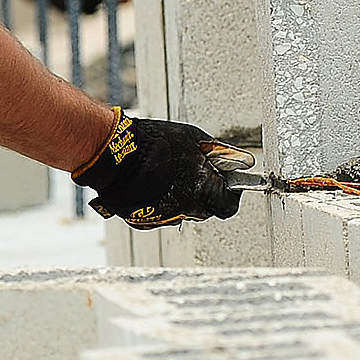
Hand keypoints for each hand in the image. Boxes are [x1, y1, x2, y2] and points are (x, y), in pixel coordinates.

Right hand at [74, 108, 257, 228]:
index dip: (230, 194)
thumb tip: (245, 162)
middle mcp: (187, 210)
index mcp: (204, 191)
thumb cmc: (156, 142)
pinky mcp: (143, 221)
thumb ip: (221, 154)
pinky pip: (159, 213)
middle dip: (203, 193)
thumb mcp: (195, 139)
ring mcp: (164, 218)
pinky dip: (159, 201)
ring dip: (180, 196)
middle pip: (205, 209)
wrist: (115, 154)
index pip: (229, 206)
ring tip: (166, 172)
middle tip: (192, 171)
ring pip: (181, 211)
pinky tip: (150, 182)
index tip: (226, 183)